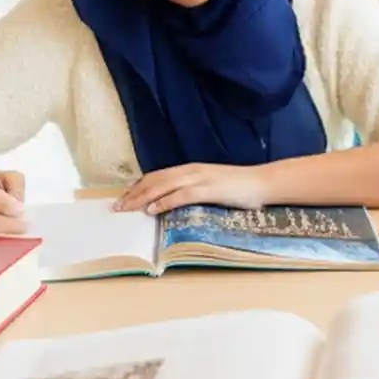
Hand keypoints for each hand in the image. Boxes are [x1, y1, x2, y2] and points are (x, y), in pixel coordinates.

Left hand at [115, 163, 269, 214]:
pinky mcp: (209, 189)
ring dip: (143, 197)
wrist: (262, 182)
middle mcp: (191, 170)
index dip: (138, 187)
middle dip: (133, 193)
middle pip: (155, 180)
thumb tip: (174, 203)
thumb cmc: (238, 188)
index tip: (124, 198)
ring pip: (163, 185)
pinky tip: (152, 210)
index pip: (157, 176)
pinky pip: (182, 195)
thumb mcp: (211, 186)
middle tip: (117, 206)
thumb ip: (193, 191)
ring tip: (127, 208)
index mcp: (191, 169)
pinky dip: (165, 201)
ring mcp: (200, 178)